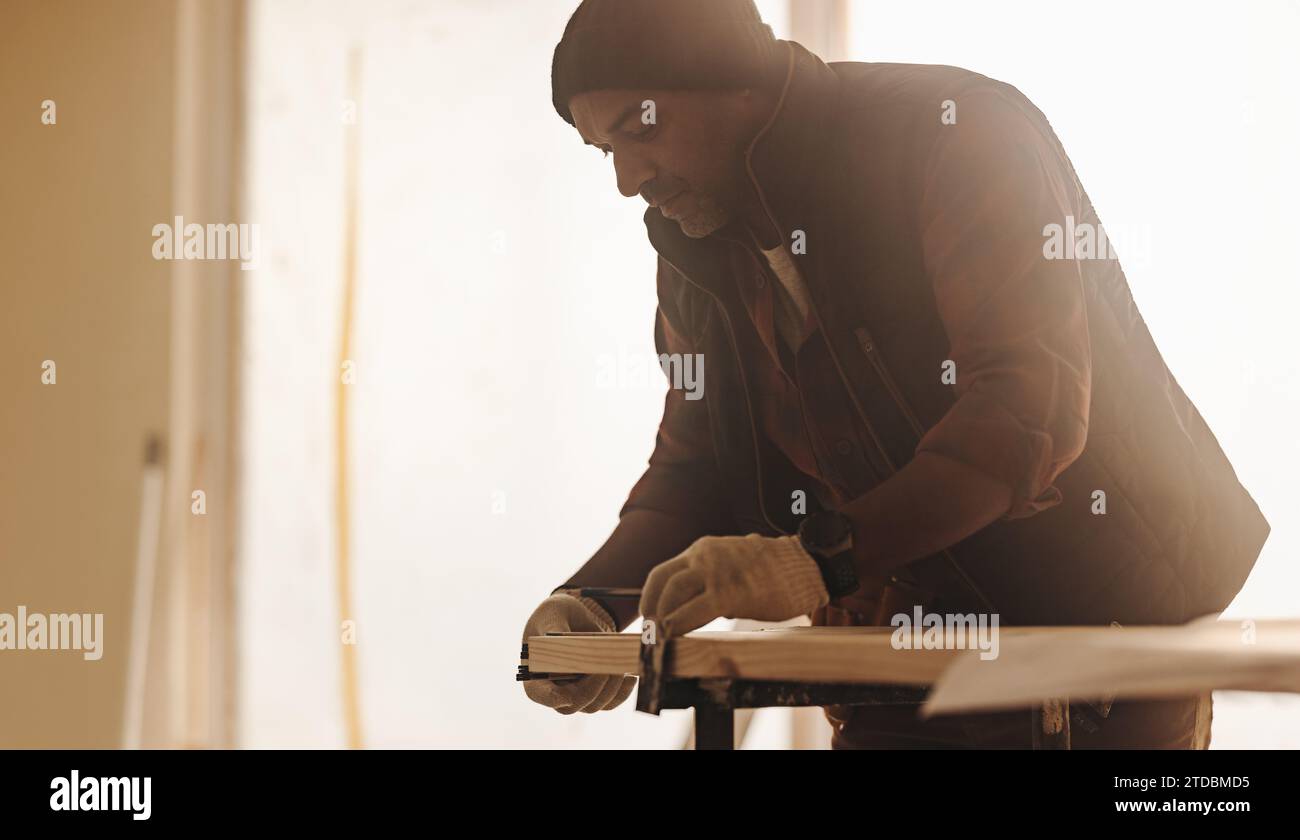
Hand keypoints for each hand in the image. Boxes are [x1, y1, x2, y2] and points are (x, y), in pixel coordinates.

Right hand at [520, 592, 635, 713]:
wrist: (573, 617)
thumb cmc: (556, 614)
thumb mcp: (553, 614)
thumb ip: (556, 628)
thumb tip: (568, 643)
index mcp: (535, 673)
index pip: (539, 693)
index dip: (550, 698)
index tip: (564, 696)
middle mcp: (554, 689)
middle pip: (572, 703)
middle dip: (592, 689)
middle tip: (608, 670)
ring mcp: (576, 693)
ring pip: (595, 705)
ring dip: (611, 690)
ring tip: (623, 669)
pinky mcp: (595, 691)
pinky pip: (609, 701)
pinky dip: (622, 692)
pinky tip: (631, 676)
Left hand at [638, 534, 829, 637]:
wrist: (807, 565)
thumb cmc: (773, 572)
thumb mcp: (732, 565)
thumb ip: (709, 579)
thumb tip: (690, 607)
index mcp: (703, 550)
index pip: (663, 572)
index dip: (649, 597)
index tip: (648, 617)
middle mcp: (704, 555)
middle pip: (661, 580)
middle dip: (650, 608)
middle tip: (650, 631)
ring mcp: (716, 571)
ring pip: (672, 592)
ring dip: (661, 618)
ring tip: (660, 637)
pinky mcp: (730, 591)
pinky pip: (694, 610)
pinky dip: (678, 625)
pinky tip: (675, 637)